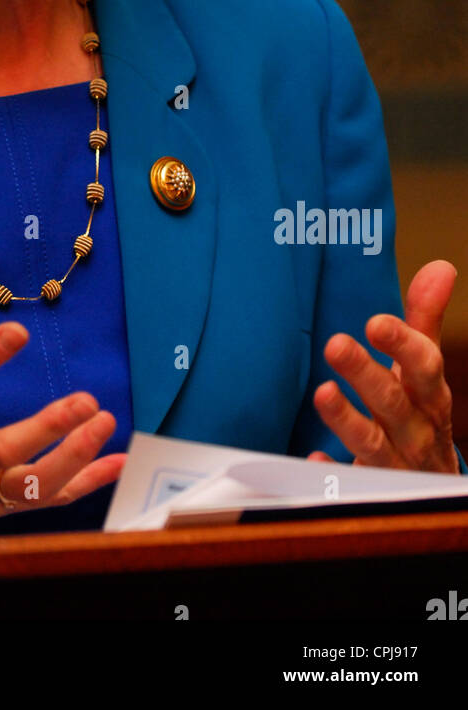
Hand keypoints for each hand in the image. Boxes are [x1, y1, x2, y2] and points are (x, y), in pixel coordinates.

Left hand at [307, 259, 459, 472]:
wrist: (431, 481)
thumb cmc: (421, 411)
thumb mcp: (426, 368)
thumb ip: (426, 319)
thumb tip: (440, 267)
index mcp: (430, 396)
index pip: (424, 368)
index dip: (403, 346)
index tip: (376, 322)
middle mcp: (416, 430)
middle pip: (393, 402)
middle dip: (366, 374)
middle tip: (335, 344)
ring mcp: (394, 463)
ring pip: (371, 443)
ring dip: (346, 420)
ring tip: (322, 393)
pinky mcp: (369, 487)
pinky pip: (350, 484)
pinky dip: (334, 472)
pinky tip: (315, 458)